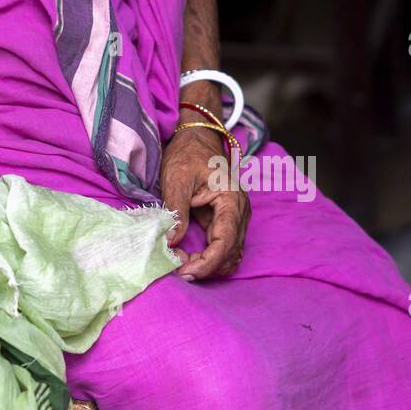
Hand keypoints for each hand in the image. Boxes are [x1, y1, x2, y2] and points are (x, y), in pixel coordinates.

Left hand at [160, 125, 249, 281]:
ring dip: (208, 264)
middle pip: (230, 252)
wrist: (196, 138)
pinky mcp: (225, 220)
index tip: (186, 271)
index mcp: (232, 200)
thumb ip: (176, 211)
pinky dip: (210, 257)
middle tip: (178, 268)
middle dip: (205, 266)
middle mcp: (239, 212)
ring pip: (229, 254)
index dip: (207, 262)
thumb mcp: (177, 179)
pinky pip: (223, 246)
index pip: (225, 241)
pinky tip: (190, 258)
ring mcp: (235, 217)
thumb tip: (171, 242)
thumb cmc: (187, 154)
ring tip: (181, 263)